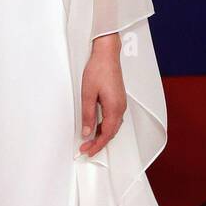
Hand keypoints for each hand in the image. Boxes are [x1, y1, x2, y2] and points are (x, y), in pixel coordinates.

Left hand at [79, 33, 125, 155]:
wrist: (106, 55)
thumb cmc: (98, 70)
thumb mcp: (87, 94)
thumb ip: (87, 115)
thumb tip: (87, 132)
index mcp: (114, 108)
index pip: (106, 134)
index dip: (96, 145)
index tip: (86, 151)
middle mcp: (120, 107)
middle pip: (111, 132)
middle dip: (98, 143)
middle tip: (85, 149)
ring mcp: (120, 103)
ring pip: (112, 126)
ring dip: (101, 135)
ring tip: (89, 141)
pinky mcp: (118, 99)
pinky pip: (113, 119)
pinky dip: (104, 126)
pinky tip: (96, 127)